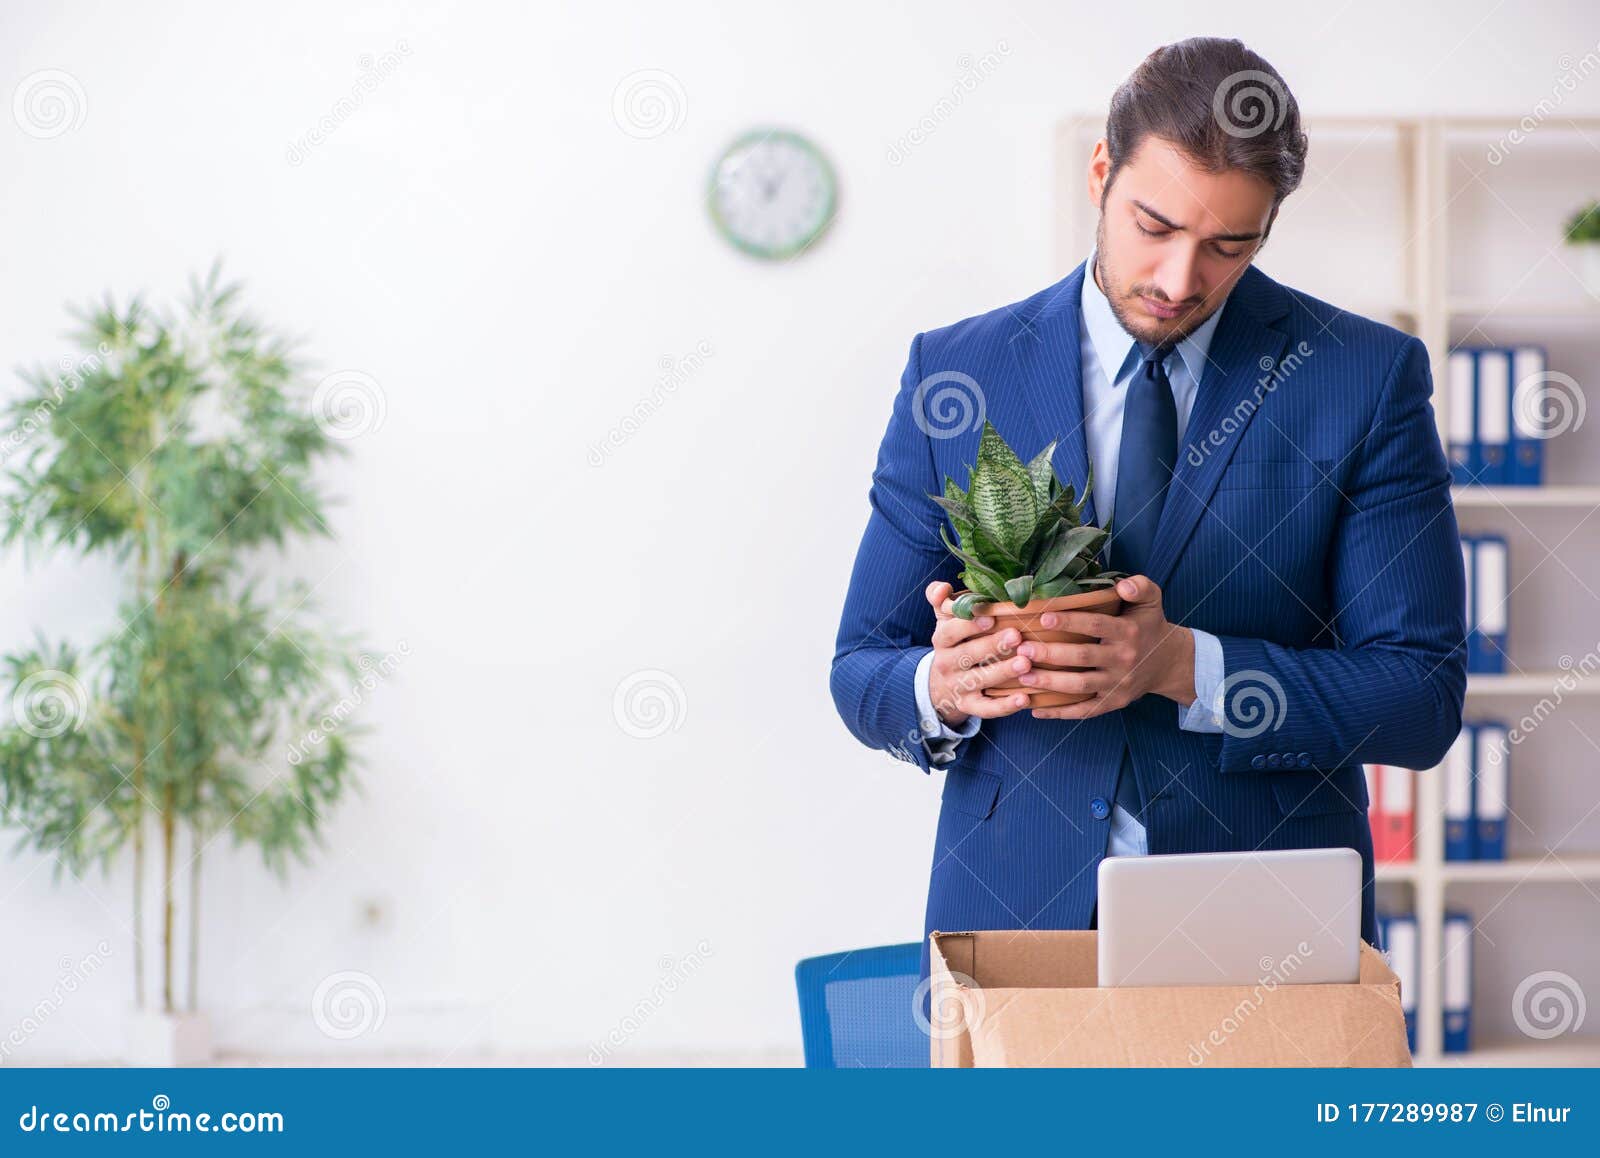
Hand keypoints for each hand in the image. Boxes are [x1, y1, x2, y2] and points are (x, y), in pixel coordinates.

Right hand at [923, 581, 1034, 726]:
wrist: (939, 686)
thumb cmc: (953, 644)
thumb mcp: (943, 621)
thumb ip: (940, 600)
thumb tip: (942, 587)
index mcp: (942, 640)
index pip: (951, 632)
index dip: (969, 626)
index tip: (992, 618)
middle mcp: (947, 663)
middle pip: (968, 655)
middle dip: (993, 646)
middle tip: (1017, 636)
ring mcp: (958, 686)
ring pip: (980, 680)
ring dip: (1003, 672)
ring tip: (1025, 663)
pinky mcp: (969, 706)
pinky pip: (986, 708)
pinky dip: (1004, 706)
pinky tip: (1024, 699)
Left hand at [1016, 575, 1196, 720]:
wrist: (1168, 663)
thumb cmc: (1149, 626)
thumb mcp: (1152, 600)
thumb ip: (1141, 586)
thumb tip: (1122, 585)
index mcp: (1128, 632)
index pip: (1096, 625)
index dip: (1070, 621)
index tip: (1044, 618)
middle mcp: (1123, 659)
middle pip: (1083, 657)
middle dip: (1051, 654)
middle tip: (1022, 650)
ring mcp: (1118, 684)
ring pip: (1080, 685)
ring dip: (1050, 683)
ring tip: (1023, 676)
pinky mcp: (1113, 702)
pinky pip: (1086, 710)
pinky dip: (1061, 712)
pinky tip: (1036, 709)